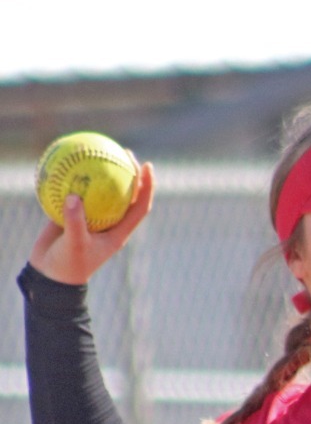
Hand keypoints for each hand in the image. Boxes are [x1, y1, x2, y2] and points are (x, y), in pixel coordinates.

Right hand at [28, 162, 154, 285]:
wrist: (49, 274)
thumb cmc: (68, 265)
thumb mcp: (74, 244)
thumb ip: (74, 222)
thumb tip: (73, 196)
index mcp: (119, 231)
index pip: (140, 206)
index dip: (148, 187)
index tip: (148, 167)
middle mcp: (109, 222)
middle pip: (125, 194)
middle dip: (129, 173)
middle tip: (124, 152)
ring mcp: (91, 218)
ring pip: (100, 191)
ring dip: (102, 172)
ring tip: (99, 150)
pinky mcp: (73, 214)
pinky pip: (74, 192)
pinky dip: (71, 179)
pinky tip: (64, 161)